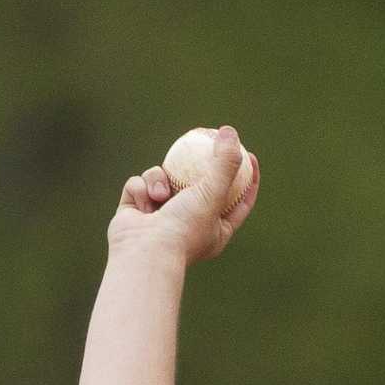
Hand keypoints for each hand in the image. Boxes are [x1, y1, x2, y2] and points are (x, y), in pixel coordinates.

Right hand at [109, 125, 260, 265]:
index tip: (250, 155)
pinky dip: (140, 190)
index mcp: (215, 230)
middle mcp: (189, 224)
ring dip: (159, 179)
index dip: (247, 178)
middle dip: (198, 164)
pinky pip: (139, 184)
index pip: (239, 201)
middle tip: (205, 139)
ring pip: (163, 177)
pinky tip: (141, 204)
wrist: (143, 253)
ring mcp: (160, 217)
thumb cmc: (183, 229)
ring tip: (161, 196)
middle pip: (199, 183)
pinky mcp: (135, 211)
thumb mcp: (213, 194)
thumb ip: (225, 163)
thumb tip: (230, 132)